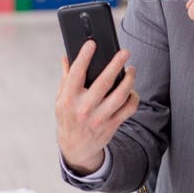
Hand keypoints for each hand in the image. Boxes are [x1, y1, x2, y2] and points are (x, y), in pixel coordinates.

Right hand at [55, 41, 138, 175]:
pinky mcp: (112, 125)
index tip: (92, 43)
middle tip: (124, 52)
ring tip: (131, 69)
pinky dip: (133, 97)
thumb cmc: (68, 119)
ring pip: (120, 95)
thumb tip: (67, 57)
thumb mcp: (60, 100)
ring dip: (129, 80)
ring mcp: (99, 118)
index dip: (84, 57)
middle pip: (104, 82)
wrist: (76, 149)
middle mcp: (84, 109)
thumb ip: (65, 79)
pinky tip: (132, 89)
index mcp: (68, 100)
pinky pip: (128, 108)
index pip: (76, 74)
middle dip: (116, 65)